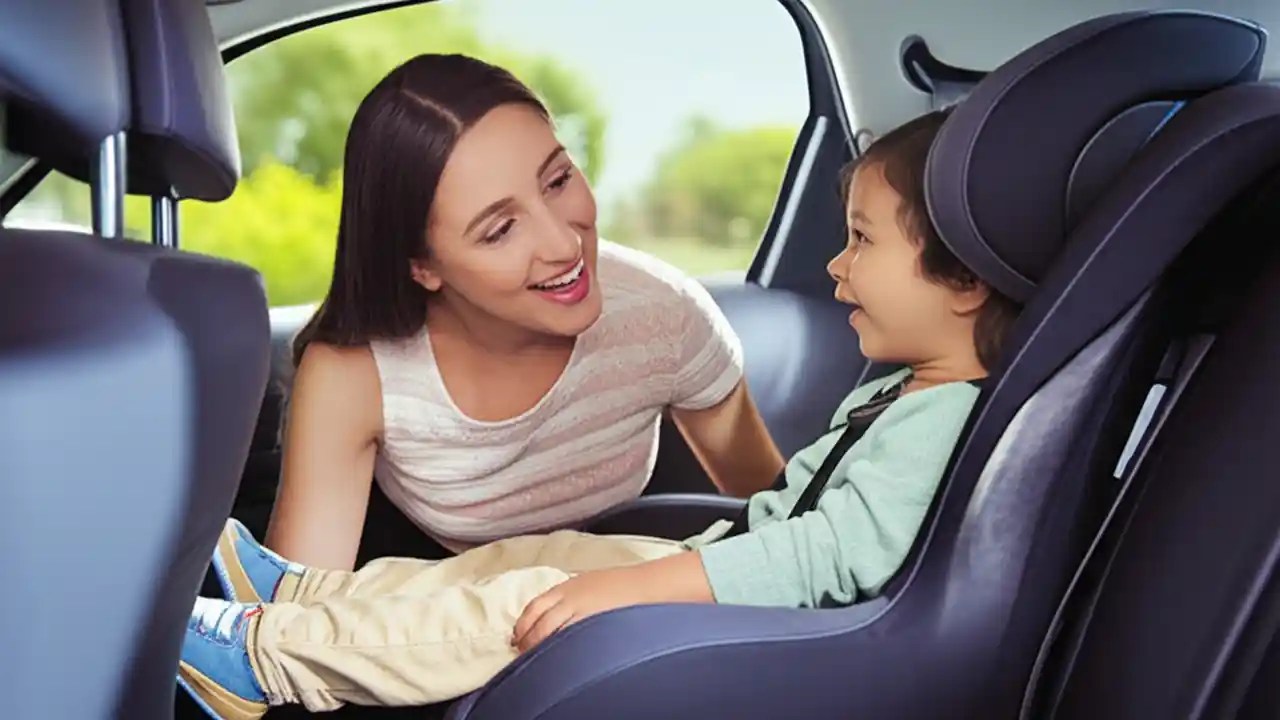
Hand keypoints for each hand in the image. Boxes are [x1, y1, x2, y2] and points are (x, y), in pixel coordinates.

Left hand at [511, 566, 649, 652]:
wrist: (644, 584)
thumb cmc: (618, 584)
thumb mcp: (586, 582)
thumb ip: (567, 594)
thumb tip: (549, 612)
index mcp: (566, 587)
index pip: (534, 606)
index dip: (522, 624)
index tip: (516, 637)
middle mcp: (570, 598)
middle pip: (538, 622)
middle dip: (527, 640)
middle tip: (521, 652)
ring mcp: (582, 612)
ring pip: (551, 634)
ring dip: (540, 648)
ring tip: (536, 659)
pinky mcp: (594, 625)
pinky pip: (570, 640)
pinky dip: (560, 650)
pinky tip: (559, 657)